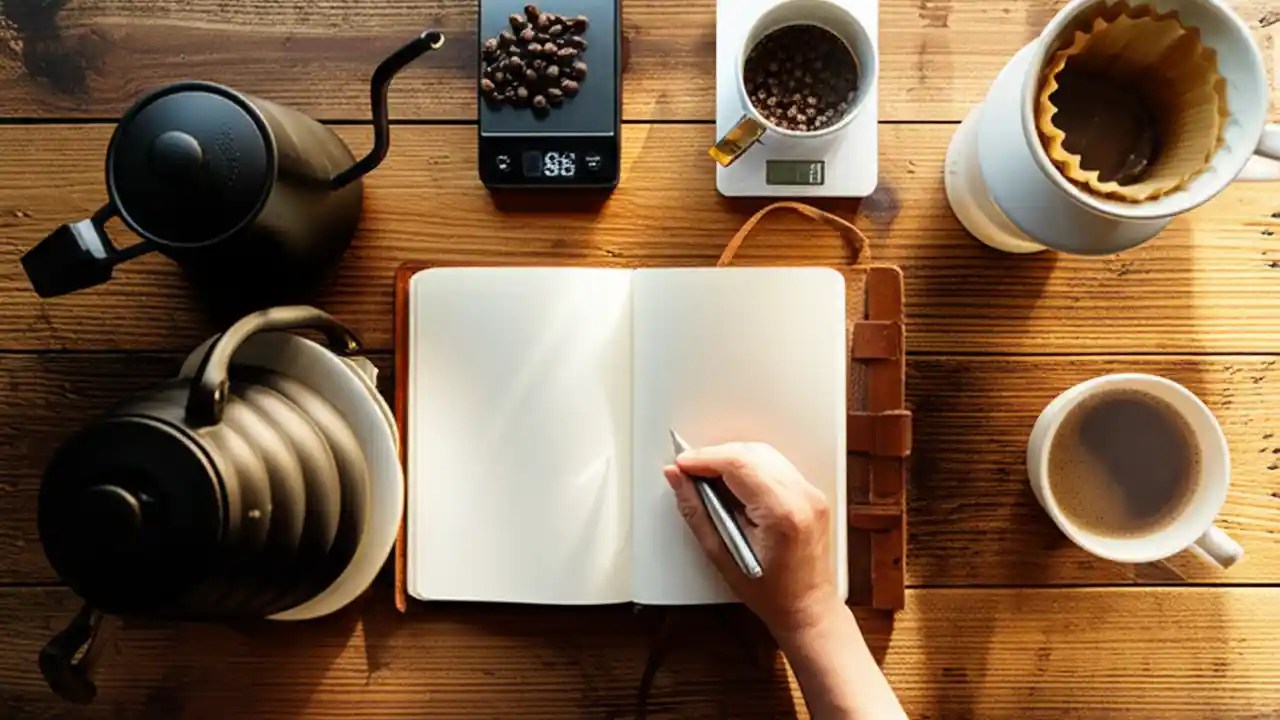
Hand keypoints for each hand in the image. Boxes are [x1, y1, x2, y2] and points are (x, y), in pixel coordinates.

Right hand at [663, 442, 841, 638]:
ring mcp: (811, 493)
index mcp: (782, 513)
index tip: (682, 464)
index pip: (738, 464)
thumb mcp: (721, 555)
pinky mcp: (811, 494)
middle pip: (751, 453)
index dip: (704, 458)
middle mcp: (802, 497)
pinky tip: (732, 483)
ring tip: (707, 478)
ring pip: (763, 454)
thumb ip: (696, 511)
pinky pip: (775, 466)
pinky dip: (749, 467)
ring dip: (731, 459)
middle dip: (715, 456)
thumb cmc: (771, 594)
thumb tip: (677, 479)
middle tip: (689, 471)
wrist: (806, 607)